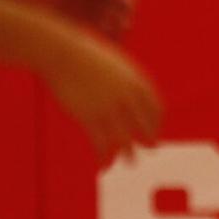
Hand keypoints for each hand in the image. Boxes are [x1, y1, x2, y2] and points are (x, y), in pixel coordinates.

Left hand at [0, 0, 132, 39]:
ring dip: (112, 36)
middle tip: (121, 36)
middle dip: (121, 23)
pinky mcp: (67, 26)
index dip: (125, 6)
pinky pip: (89, 35)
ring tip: (112, 48)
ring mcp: (77, 11)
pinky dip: (96, 43)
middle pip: (114, 12)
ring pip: (105, 25)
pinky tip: (96, 53)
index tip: (127, 19)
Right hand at [44, 32, 162, 163]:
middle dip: (148, 140)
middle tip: (150, 148)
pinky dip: (104, 158)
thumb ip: (126, 80)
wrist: (61, 52)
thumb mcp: (114, 63)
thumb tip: (131, 93)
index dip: (156, 122)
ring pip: (124, 140)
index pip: (155, 108)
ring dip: (128, 154)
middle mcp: (127, 98)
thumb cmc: (84, 54)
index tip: (154, 129)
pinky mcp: (89, 117)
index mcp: (136, 82)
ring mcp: (109, 109)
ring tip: (129, 162)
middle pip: (144, 127)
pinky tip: (104, 165)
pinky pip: (102, 144)